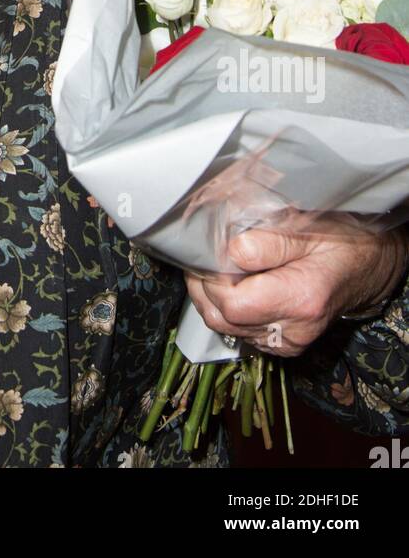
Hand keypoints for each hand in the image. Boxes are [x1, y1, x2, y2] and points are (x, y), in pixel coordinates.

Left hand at [184, 219, 408, 357]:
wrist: (368, 269)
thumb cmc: (342, 242)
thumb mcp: (309, 227)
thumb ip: (268, 242)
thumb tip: (230, 251)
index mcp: (302, 300)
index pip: (232, 304)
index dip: (211, 277)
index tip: (208, 250)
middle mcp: (294, 330)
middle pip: (223, 319)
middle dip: (204, 286)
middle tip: (203, 255)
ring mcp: (288, 342)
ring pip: (225, 327)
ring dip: (211, 297)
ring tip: (213, 265)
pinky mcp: (282, 344)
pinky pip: (239, 330)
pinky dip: (226, 307)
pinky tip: (232, 283)